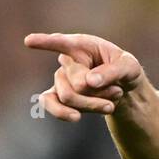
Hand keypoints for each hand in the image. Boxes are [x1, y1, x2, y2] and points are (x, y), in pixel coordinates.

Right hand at [24, 32, 143, 121]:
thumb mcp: (129, 67)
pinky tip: (76, 117)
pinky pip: (50, 105)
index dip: (46, 42)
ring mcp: (60, 79)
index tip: (29, 41)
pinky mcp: (56, 96)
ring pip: (67, 97)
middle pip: (76, 82)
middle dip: (99, 93)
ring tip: (111, 103)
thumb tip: (89, 82)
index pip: (62, 42)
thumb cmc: (125, 70)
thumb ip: (113, 71)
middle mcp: (67, 60)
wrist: (123, 89)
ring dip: (92, 104)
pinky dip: (64, 113)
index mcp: (83, 45)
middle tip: (118, 91)